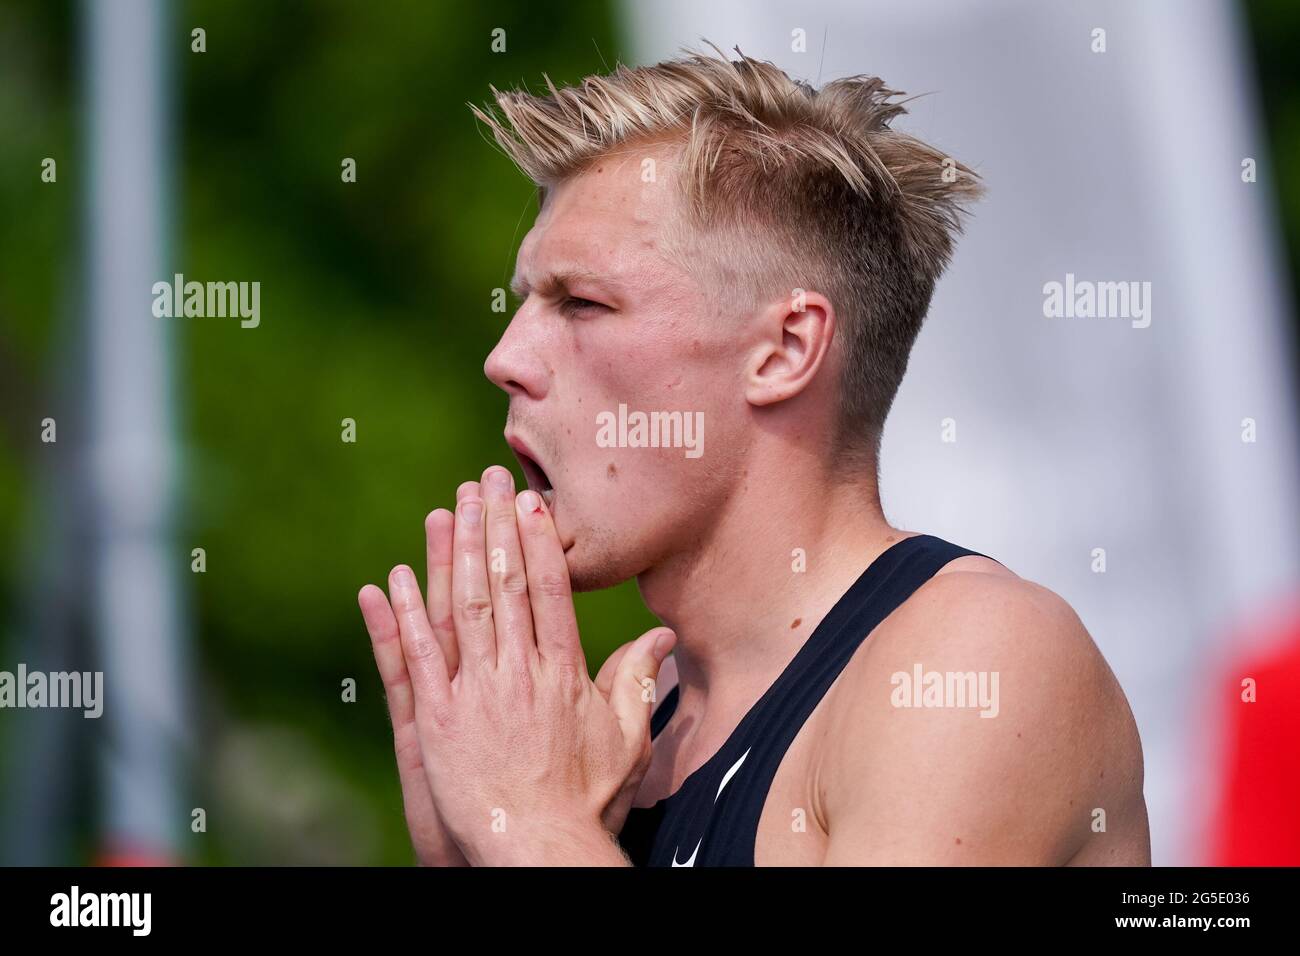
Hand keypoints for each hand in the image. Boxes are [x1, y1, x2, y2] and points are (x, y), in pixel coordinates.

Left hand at [372, 464, 674, 864]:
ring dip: (456, 554)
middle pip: (505, 585)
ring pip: (464, 609)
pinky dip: (404, 616)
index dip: (536, 541)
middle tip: (484, 481)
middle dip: (494, 527)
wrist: (538, 847)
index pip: (549, 591)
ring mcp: (475, 694)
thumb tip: (661, 638)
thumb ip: (639, 682)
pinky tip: (395, 578)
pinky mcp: (438, 721)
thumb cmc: (586, 798)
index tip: (527, 501)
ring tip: (450, 507)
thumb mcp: (626, 740)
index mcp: (563, 672)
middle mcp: (519, 673)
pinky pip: (418, 658)